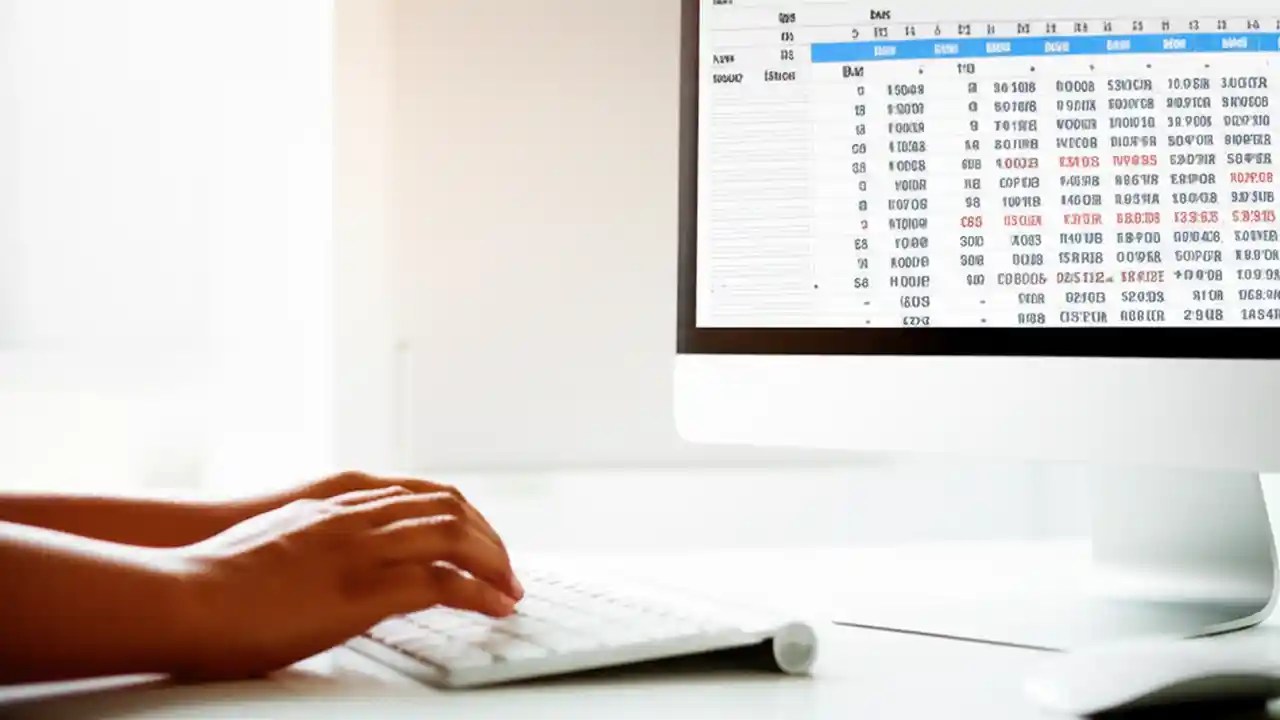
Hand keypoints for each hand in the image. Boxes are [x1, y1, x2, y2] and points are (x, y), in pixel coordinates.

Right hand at [172, 486, 521, 679]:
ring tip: (512, 589)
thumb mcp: (276, 540)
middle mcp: (356, 516)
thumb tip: (328, 562)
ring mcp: (361, 549)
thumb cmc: (214, 576)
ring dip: (494, 563)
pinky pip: (442, 584)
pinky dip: (479, 594)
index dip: (461, 515)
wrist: (182, 593)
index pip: (422, 493)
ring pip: (455, 537)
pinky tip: (494, 608)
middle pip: (449, 508)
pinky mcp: (363, 590)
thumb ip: (313, 539)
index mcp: (336, 502)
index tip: (480, 538)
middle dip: (488, 537)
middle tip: (506, 567)